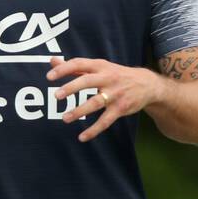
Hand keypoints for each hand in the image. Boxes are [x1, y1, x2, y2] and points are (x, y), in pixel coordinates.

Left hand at [46, 56, 164, 141]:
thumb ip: (75, 66)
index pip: (79, 64)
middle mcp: (107, 78)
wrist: (148, 84)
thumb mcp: (98, 67)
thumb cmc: (115, 75)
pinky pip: (106, 120)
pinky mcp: (121, 108)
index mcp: (100, 66)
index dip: (64, 69)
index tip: (49, 76)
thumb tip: (52, 61)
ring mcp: (115, 94)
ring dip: (80, 110)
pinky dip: (94, 130)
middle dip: (72, 88)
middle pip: (87, 81)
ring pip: (96, 102)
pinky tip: (82, 137)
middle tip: (56, 95)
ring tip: (65, 118)